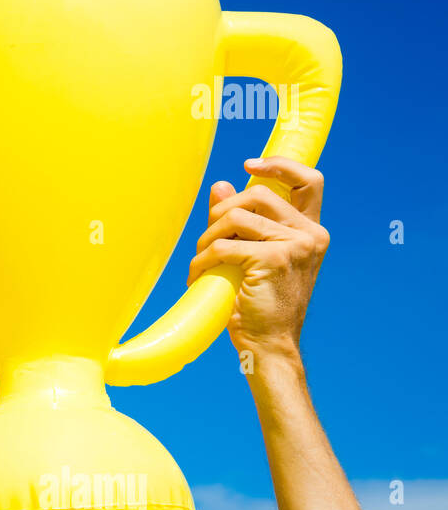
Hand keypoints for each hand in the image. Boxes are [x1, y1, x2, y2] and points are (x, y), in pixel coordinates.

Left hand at [186, 157, 328, 360]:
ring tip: (202, 260)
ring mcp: (294, 246)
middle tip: (208, 239)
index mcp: (310, 231)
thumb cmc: (259, 302)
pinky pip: (223, 245)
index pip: (309, 180)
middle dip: (222, 211)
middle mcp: (309, 235)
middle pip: (258, 194)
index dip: (280, 165)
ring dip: (207, 237)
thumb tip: (220, 185)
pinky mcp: (272, 259)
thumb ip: (240, 220)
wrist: (268, 344)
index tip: (249, 165)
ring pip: (235, 217)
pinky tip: (198, 275)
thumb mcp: (253, 256)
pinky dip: (202, 260)